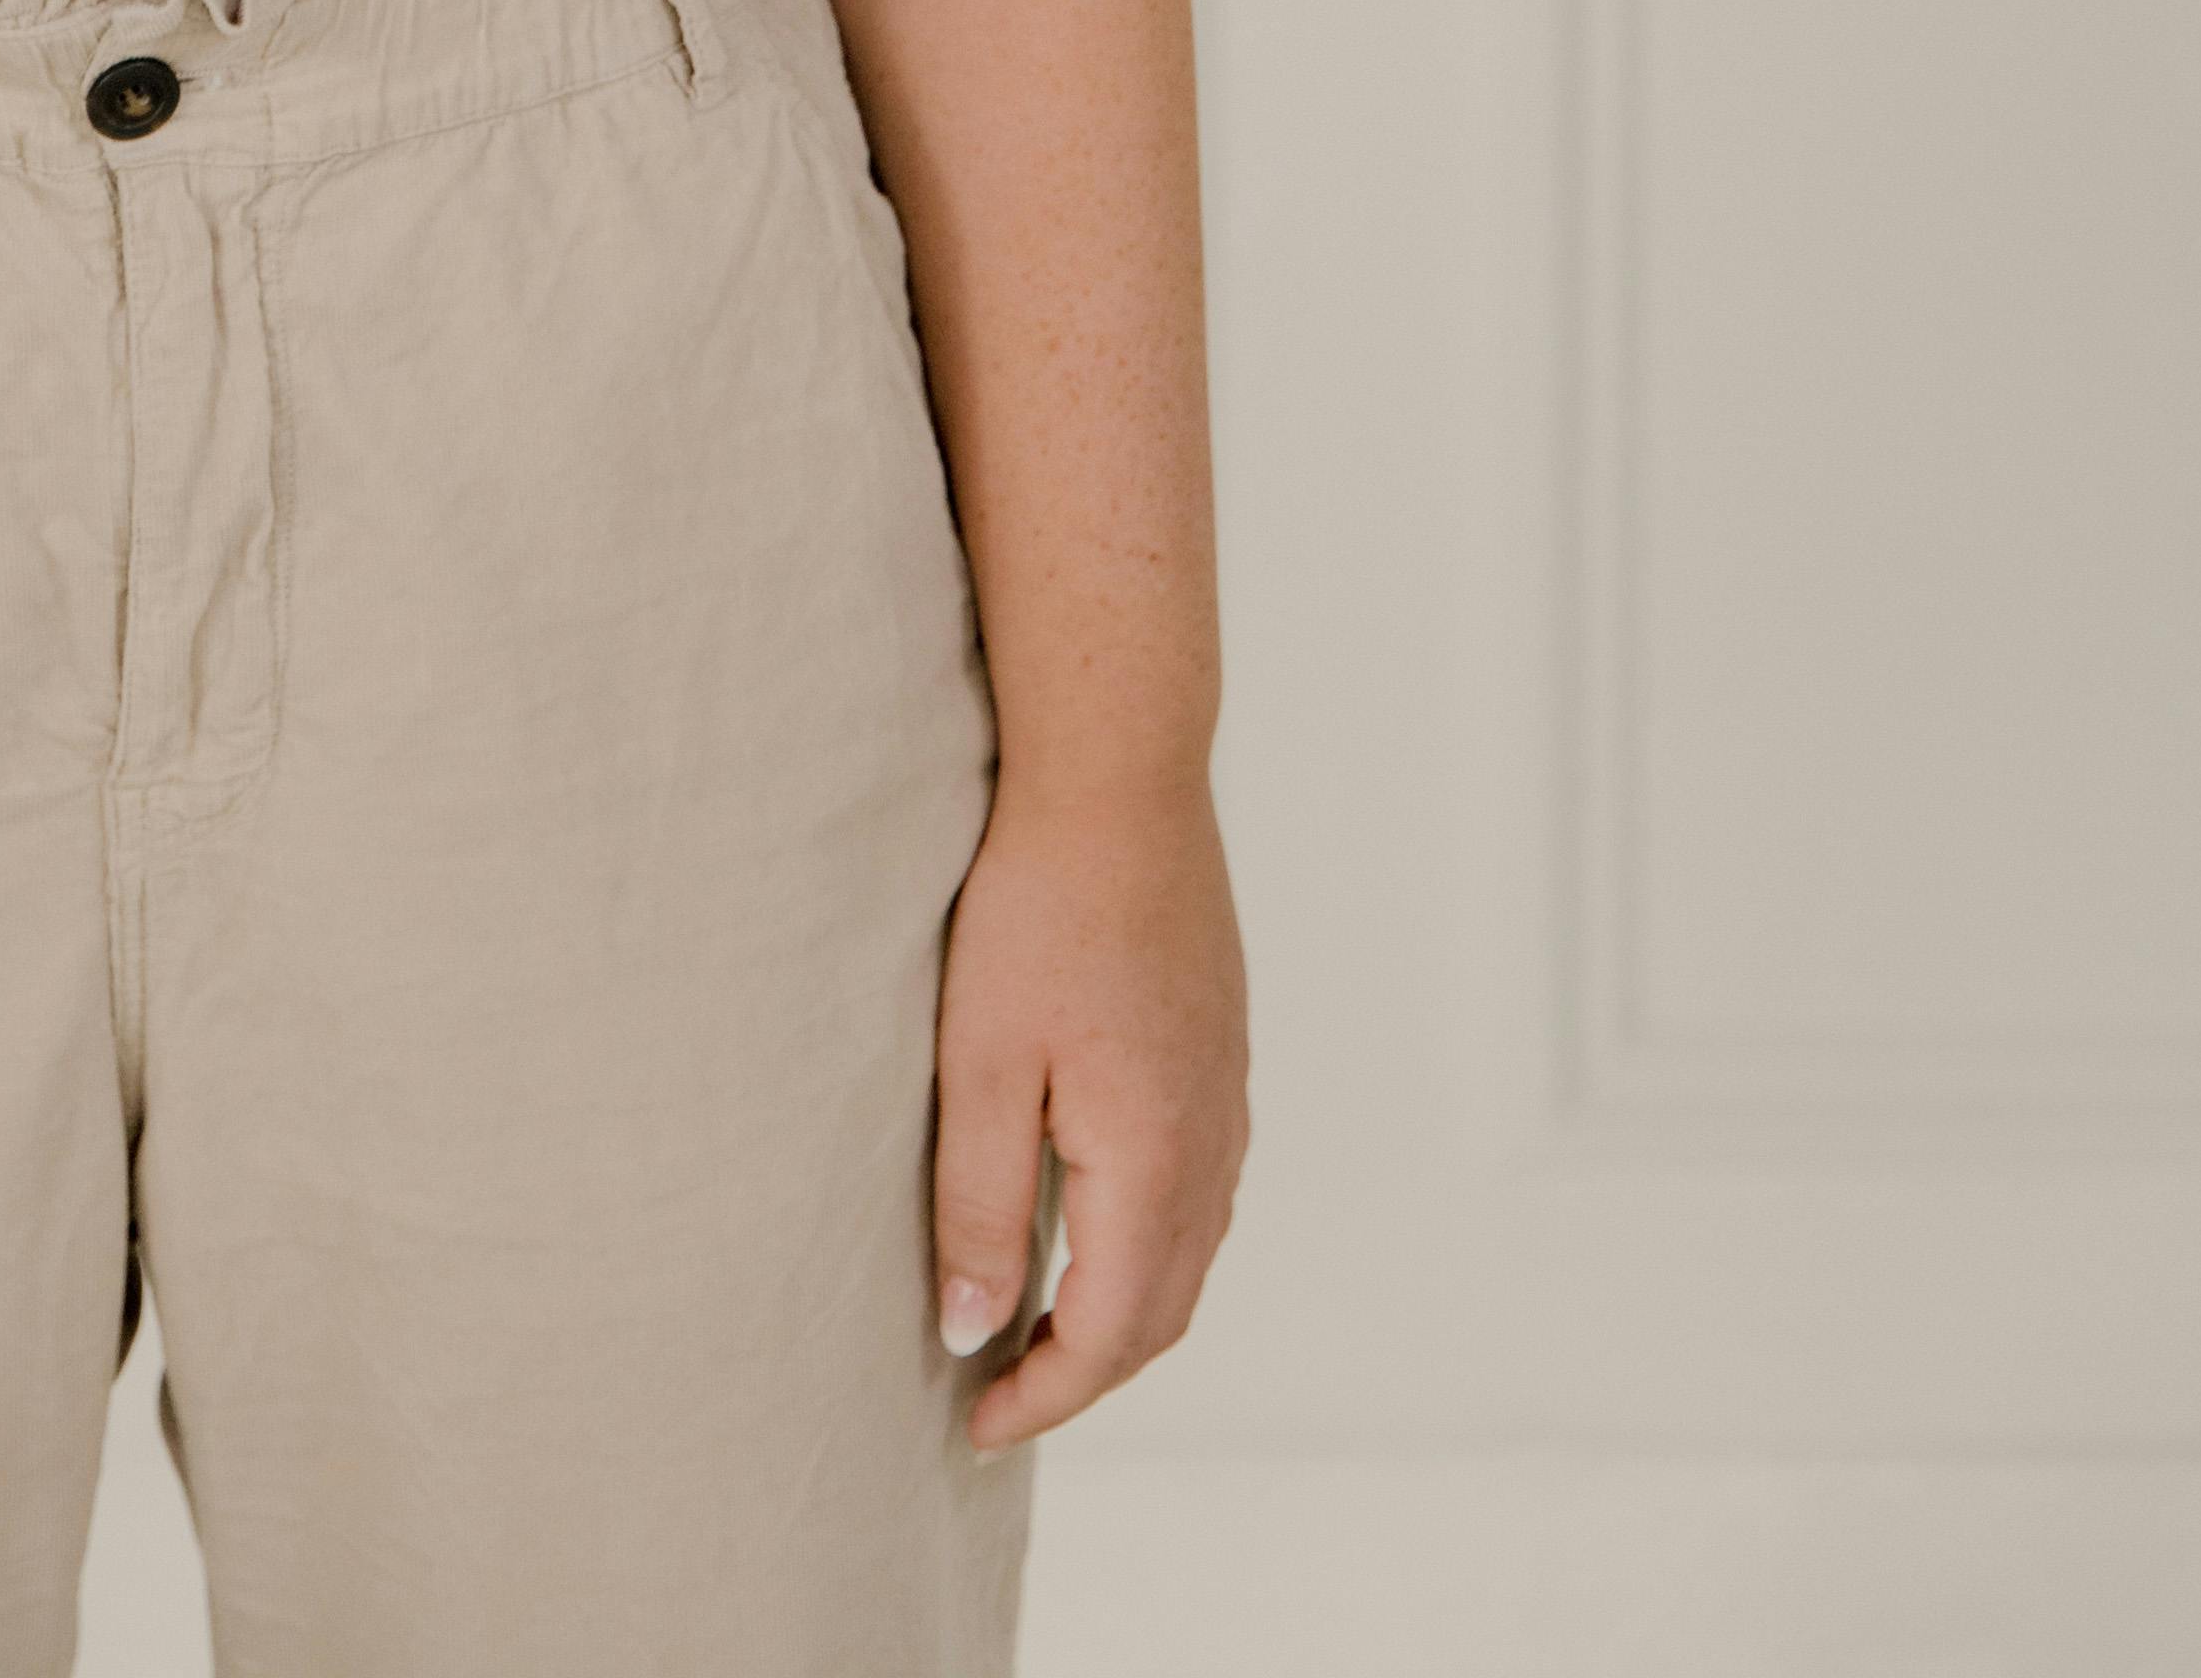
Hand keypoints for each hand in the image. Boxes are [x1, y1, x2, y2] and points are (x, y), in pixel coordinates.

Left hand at [928, 763, 1247, 1449]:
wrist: (1120, 777)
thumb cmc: (1037, 908)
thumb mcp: (981, 1063)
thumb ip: (981, 1206)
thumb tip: (974, 1332)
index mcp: (1154, 1161)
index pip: (1110, 1333)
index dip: (1043, 1394)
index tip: (974, 1423)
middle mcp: (1210, 1143)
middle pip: (1163, 1311)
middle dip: (1085, 1369)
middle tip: (1002, 1392)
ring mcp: (1226, 1095)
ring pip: (1190, 1255)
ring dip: (1123, 1311)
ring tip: (1039, 1323)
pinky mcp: (1219, 1052)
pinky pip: (1201, 1190)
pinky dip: (1151, 1245)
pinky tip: (1095, 1224)